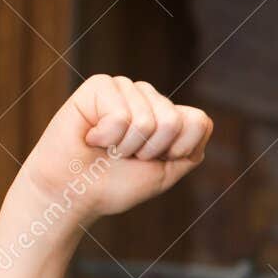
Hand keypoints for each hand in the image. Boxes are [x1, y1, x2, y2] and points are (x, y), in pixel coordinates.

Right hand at [16, 74, 212, 226]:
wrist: (73, 192)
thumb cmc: (114, 185)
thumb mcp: (163, 174)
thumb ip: (190, 151)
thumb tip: (203, 121)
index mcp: (167, 116)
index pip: (198, 121)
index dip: (178, 151)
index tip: (152, 163)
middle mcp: (148, 99)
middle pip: (173, 121)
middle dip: (150, 150)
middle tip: (125, 156)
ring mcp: (125, 89)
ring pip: (147, 120)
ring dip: (126, 146)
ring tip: (108, 147)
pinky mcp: (101, 85)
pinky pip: (121, 116)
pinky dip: (107, 136)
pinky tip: (92, 137)